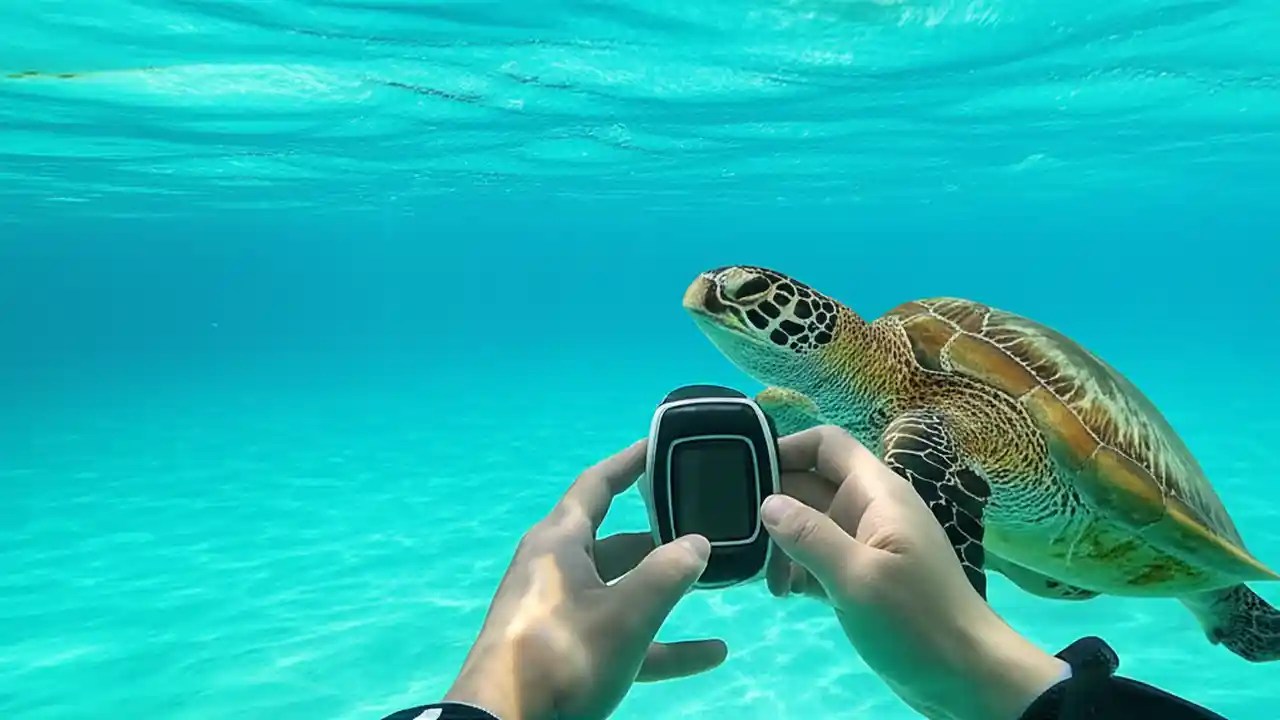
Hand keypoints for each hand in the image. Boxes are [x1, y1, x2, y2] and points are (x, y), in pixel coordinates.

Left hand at [443, 439, 725, 719]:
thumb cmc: (562, 652)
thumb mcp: (627, 612)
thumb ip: (669, 573)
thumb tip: (698, 542)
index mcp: (559, 541)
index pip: (597, 484)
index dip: (630, 462)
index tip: (661, 446)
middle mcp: (555, 569)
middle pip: (615, 541)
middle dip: (660, 537)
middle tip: (705, 527)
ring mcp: (559, 613)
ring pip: (621, 591)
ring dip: (666, 592)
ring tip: (716, 585)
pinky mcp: (566, 653)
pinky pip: (621, 638)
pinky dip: (661, 643)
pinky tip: (711, 653)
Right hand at [760, 426, 1069, 719]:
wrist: (964, 675)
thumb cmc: (917, 619)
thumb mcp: (858, 577)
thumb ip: (810, 535)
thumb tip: (767, 503)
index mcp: (878, 493)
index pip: (827, 444)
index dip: (787, 447)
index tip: (747, 473)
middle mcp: (870, 509)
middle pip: (810, 484)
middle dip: (775, 504)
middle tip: (740, 535)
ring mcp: (866, 544)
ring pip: (810, 524)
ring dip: (783, 544)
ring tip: (765, 578)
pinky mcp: (861, 577)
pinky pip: (819, 558)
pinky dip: (798, 569)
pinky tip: (784, 593)